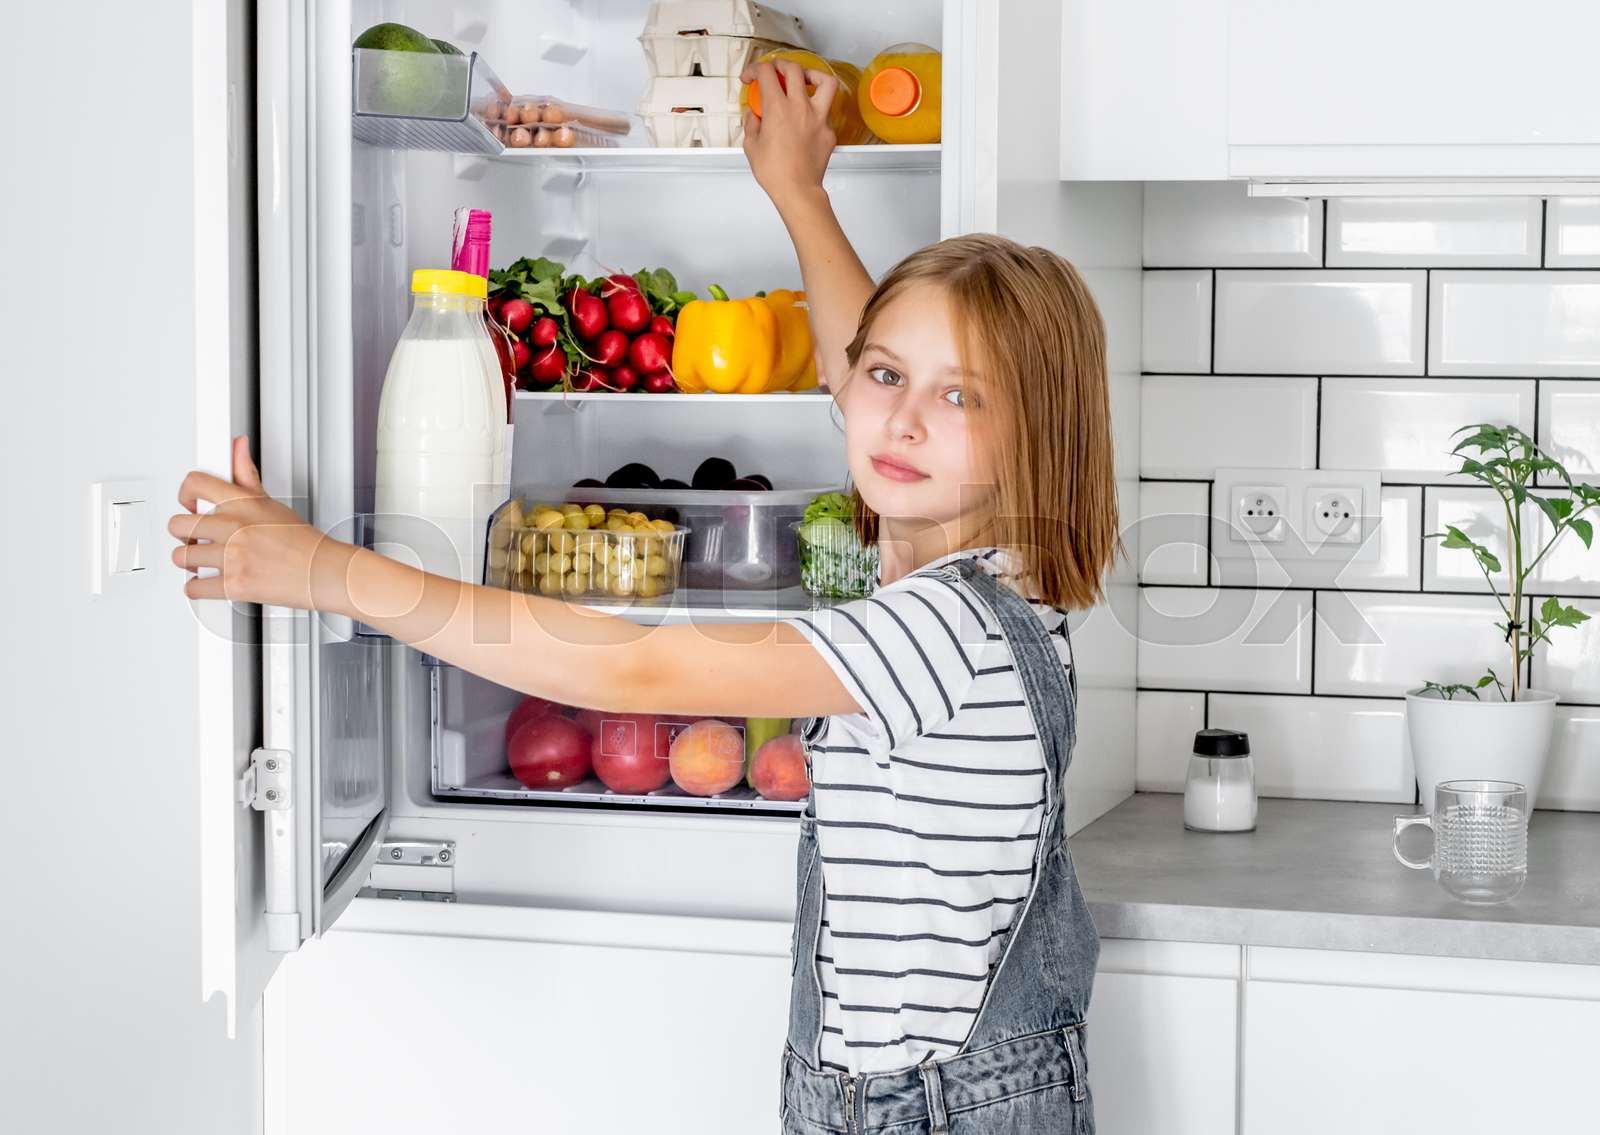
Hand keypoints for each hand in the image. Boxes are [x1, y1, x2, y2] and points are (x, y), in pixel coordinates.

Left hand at [169, 435, 355, 611]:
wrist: (322, 572)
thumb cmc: (302, 541)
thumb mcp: (271, 502)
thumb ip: (246, 475)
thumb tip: (237, 446)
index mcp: (242, 504)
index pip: (195, 484)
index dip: (184, 494)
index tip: (188, 502)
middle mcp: (234, 527)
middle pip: (178, 524)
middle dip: (183, 533)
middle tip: (193, 537)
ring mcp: (232, 557)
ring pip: (181, 556)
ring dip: (188, 560)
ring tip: (200, 560)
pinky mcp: (233, 585)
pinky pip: (193, 587)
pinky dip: (195, 587)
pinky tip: (204, 581)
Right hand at [740, 59, 838, 208]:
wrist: (798, 190)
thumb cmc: (775, 172)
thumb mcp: (751, 146)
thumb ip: (752, 124)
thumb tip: (754, 115)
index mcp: (777, 108)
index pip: (766, 73)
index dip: (754, 69)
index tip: (750, 77)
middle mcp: (800, 107)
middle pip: (793, 69)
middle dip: (779, 64)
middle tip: (774, 71)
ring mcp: (819, 118)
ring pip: (824, 82)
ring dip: (812, 75)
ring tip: (804, 80)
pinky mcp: (829, 131)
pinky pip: (826, 110)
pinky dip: (816, 108)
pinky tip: (808, 116)